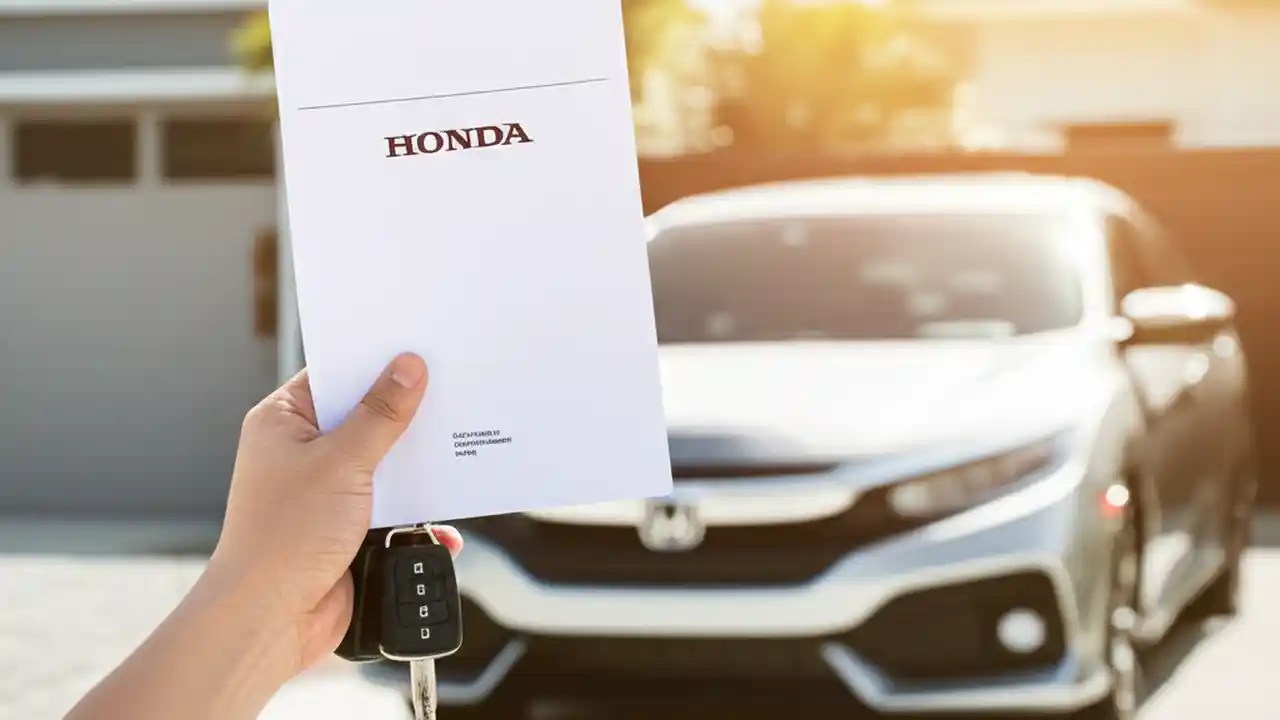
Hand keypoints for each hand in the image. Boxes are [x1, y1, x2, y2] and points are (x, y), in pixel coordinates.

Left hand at [210, 353, 462, 671]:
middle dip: (405, 415)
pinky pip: (391, 503)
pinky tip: (440, 520)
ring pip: (383, 462)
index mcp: (283, 421)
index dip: (375, 361)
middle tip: (448, 394)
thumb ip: (381, 415)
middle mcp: (301, 451)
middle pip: (364, 416)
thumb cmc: (285, 537)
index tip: (417, 349)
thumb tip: (408, 369)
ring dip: (415, 467)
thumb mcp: (342, 463)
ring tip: (453, 454)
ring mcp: (324, 489)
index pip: (335, 374)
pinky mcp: (347, 525)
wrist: (272, 619)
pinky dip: (416, 510)